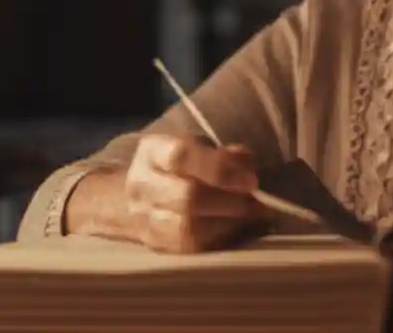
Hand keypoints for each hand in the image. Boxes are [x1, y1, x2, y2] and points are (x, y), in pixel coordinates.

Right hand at [112, 135, 266, 252]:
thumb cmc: (178, 165)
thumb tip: (246, 164)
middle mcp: (142, 185)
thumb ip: (222, 153)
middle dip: (228, 201)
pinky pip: (189, 247)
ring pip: (187, 227)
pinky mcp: (154, 243)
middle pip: (186, 197)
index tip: (250, 180)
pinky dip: (217, 238)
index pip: (181, 156)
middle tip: (255, 201)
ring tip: (250, 215)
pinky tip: (234, 228)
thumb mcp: (196, 146)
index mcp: (153, 152)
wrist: (136, 195)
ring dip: (226, 222)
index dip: (219, 169)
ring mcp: (144, 218)